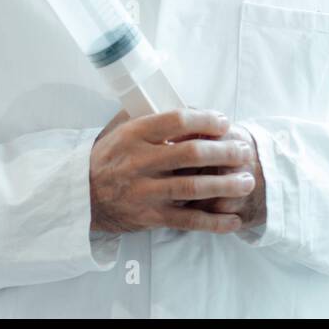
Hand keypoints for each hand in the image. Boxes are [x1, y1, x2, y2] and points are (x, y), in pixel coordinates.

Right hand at [88, 108, 257, 234]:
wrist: (81, 195)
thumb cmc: (109, 157)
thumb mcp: (122, 128)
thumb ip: (154, 118)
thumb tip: (193, 107)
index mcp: (135, 134)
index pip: (177, 121)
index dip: (206, 120)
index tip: (224, 122)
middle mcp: (139, 162)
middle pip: (191, 154)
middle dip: (225, 152)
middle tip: (244, 151)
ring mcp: (145, 191)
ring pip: (193, 188)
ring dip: (226, 185)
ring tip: (247, 181)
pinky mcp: (149, 217)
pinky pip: (187, 220)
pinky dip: (213, 222)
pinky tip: (233, 220)